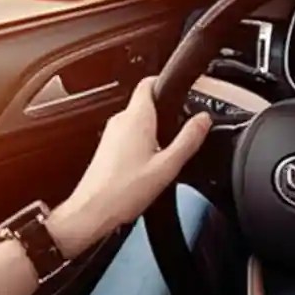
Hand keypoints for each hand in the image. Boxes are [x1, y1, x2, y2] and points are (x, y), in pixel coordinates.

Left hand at [46, 77, 211, 256]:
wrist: (92, 212)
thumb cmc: (123, 191)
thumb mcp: (167, 166)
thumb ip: (188, 140)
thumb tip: (203, 120)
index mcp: (136, 118)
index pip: (149, 83)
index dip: (165, 82)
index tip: (182, 91)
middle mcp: (120, 121)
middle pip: (146, 103)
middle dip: (166, 112)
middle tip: (183, 129)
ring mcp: (111, 134)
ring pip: (138, 121)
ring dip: (154, 131)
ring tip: (168, 152)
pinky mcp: (106, 149)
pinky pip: (129, 136)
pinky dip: (143, 144)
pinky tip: (150, 165)